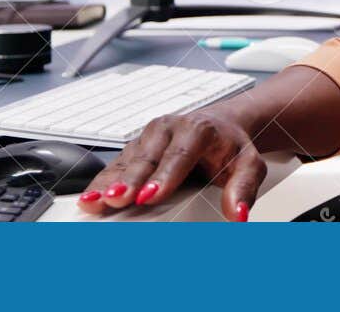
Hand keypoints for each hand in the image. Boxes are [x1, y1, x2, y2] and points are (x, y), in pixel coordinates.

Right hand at [76, 110, 263, 220]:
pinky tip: (90, 197)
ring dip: (110, 182)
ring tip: (95, 201)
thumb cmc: (231, 147)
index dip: (163, 177)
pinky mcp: (136, 148)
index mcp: (197, 129)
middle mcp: (169, 128)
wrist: (222, 126)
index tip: (151, 196)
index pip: (179, 156)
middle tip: (117, 199)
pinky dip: (103, 182)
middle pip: (147, 158)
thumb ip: (244, 189)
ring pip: (127, 161)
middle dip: (130, 180)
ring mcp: (149, 137)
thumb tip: (238, 213)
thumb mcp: (249, 165)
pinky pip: (117, 165)